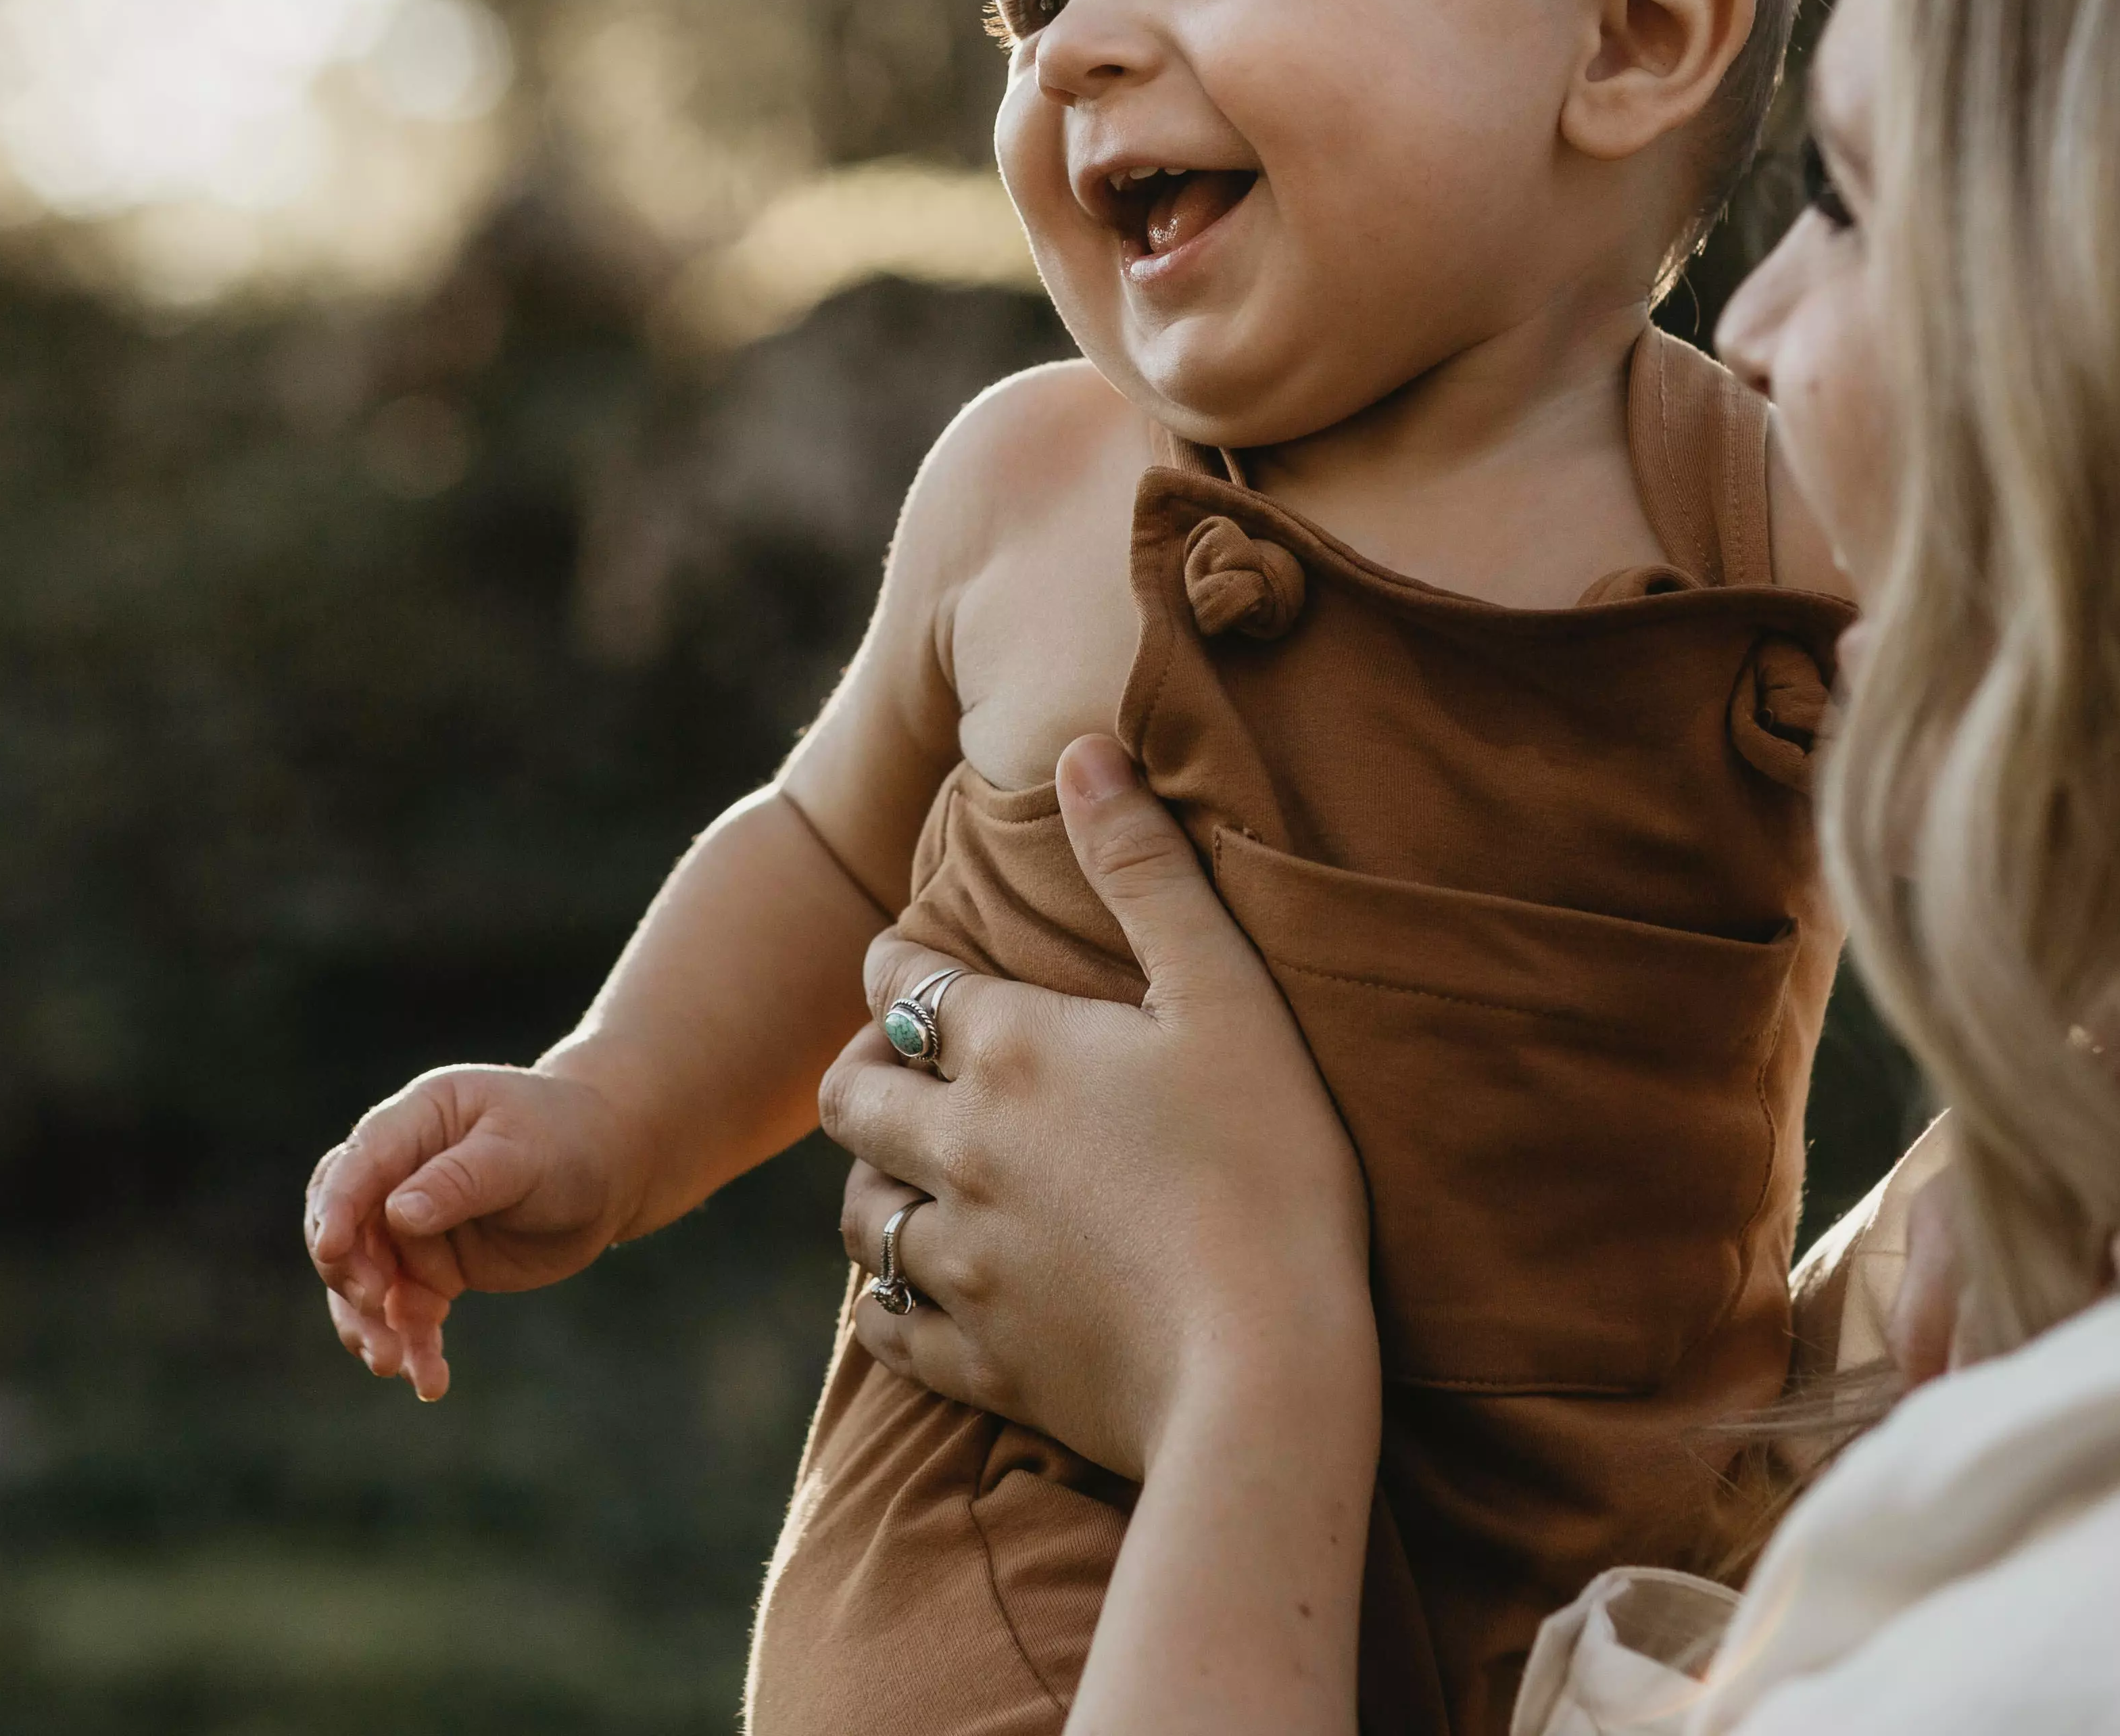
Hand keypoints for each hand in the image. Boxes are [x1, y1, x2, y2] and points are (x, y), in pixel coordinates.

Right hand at [302, 1064, 642, 1400]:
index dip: (338, 1204)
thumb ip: (460, 1181)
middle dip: (350, 1273)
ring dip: (371, 1324)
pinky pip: (407, 1315)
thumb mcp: (522, 1153)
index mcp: (417, 1120)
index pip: (359, 1162)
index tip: (329, 1248)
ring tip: (390, 1365)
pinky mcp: (433, 1271)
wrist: (610, 1172)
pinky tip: (429, 1382)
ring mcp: (412, 1227)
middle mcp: (400, 1173)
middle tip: (379, 1311)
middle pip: (347, 1226)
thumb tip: (397, 1215)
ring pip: (366, 1281)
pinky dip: (413, 1348)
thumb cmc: (568, 1140)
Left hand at [814, 735, 1377, 1479]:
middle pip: (849, 1095)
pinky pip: (885, 1329)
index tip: (920, 976)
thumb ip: (1148, 868)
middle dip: (866, 1071)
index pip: (901, 984)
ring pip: (857, 1214)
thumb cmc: (1270, 1170)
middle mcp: (959, 1149)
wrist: (1267, 1372)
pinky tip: (924, 1293)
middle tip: (906, 1073)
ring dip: (874, 1184)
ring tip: (916, 1178)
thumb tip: (1081, 747)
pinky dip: (890, 1304)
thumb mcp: (1228, 995)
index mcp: (1011, 1050)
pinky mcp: (978, 1362)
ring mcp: (960, 1263)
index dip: (901, 972)